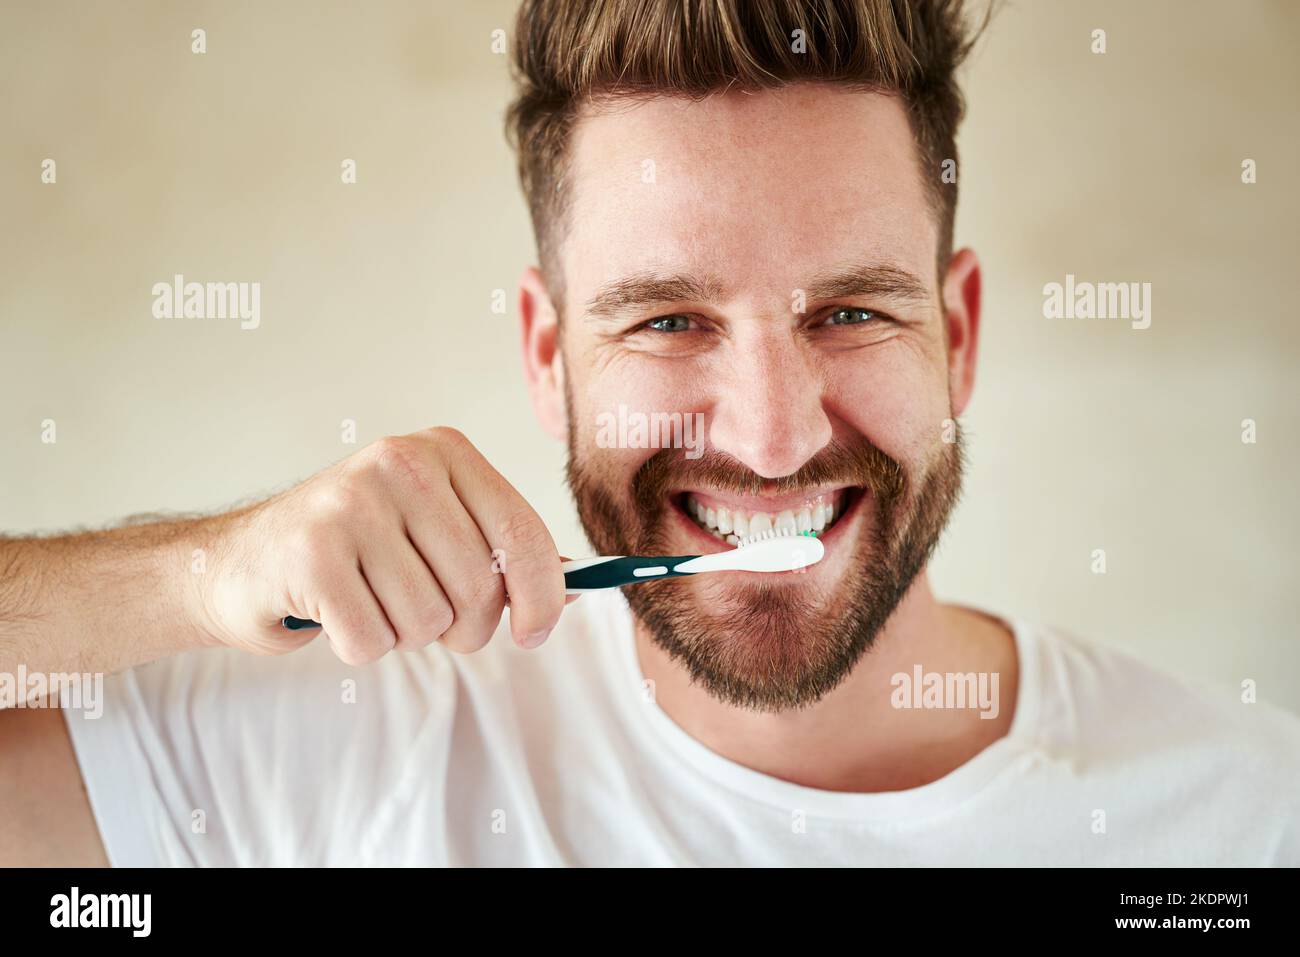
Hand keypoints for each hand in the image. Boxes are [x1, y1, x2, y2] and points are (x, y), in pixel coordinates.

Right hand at [196, 428, 565, 663]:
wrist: (243, 561)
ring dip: (403, 634)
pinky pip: (374, 641)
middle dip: (461, 627)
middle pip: (480, 589)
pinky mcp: (311, 553)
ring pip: (428, 621)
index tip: (535, 633)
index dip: (541, 597)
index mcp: (443, 452)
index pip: (522, 534)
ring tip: (368, 600)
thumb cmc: (357, 554)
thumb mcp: (434, 529)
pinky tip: (333, 612)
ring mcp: (352, 504)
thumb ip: (500, 554)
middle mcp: (401, 464)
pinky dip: (358, 646)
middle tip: (423, 616)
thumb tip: (573, 593)